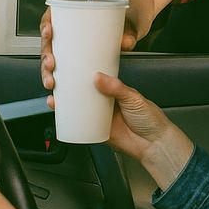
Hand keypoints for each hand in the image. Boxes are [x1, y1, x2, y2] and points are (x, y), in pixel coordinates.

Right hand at [40, 7, 136, 89]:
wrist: (128, 49)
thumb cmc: (123, 30)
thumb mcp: (128, 31)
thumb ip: (127, 37)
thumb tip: (125, 42)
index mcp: (76, 21)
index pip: (53, 18)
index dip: (46, 24)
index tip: (49, 31)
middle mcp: (70, 38)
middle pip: (49, 45)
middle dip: (45, 56)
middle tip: (51, 63)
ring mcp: (71, 57)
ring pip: (51, 65)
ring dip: (47, 75)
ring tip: (52, 82)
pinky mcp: (75, 74)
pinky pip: (61, 83)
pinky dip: (56, 93)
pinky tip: (54, 98)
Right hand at [49, 73, 193, 189]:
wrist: (155, 143)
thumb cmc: (150, 118)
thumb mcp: (133, 98)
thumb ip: (117, 88)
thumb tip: (99, 77)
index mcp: (114, 89)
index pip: (94, 77)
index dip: (82, 72)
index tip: (70, 65)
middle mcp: (104, 100)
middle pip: (82, 91)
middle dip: (67, 85)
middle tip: (57, 80)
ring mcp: (99, 115)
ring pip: (77, 107)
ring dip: (63, 101)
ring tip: (54, 95)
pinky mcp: (97, 130)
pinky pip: (79, 124)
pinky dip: (68, 120)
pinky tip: (60, 113)